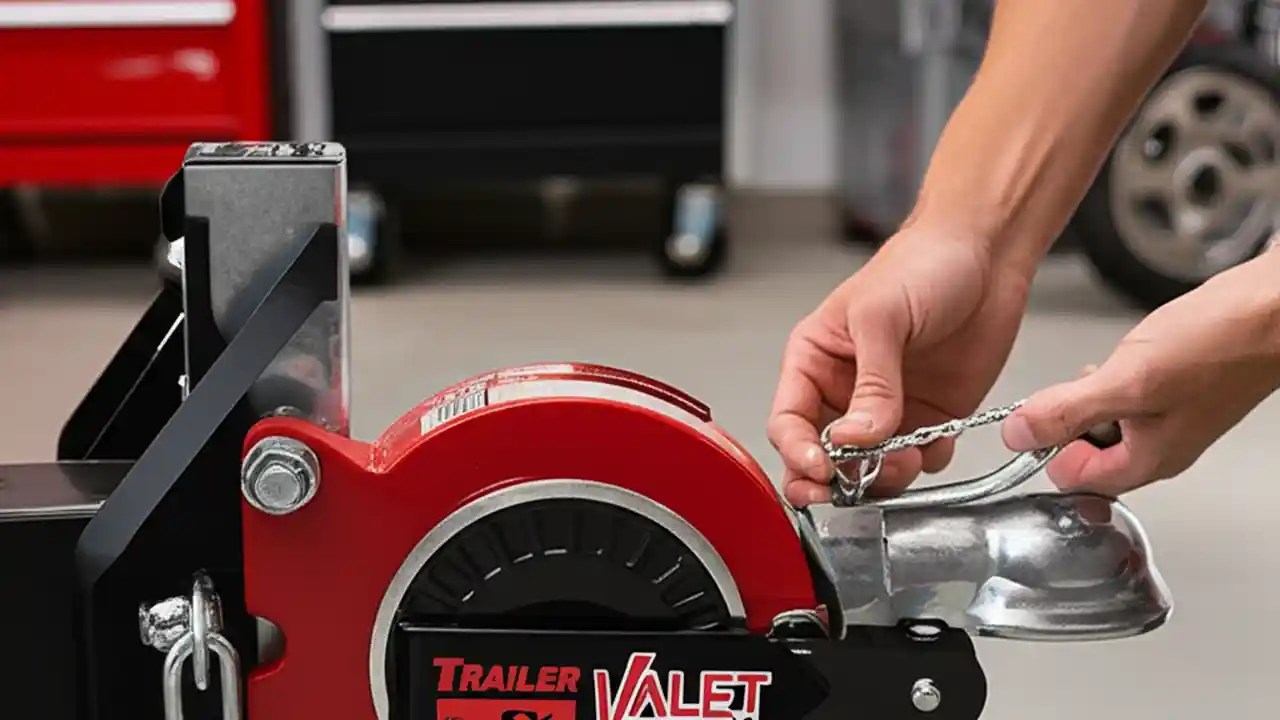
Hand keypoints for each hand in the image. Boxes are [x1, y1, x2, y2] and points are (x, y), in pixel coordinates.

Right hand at [769, 223, 1033, 505]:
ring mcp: (888, 408)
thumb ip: (871, 382)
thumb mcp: (881, 316)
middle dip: (833, 480)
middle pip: (822, 456)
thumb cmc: (920, 264)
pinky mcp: (931, 417)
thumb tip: (855, 438)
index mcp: (815, 361)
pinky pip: (920, 461)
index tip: (821, 469)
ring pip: (871, 469)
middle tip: (847, 493)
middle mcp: (845, 391)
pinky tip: (939, 437)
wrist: (986, 251)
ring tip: (907, 457)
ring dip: (886, 476)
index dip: (798, 451)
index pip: (789, 421)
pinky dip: (928, 462)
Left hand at [1002, 249, 1279, 494]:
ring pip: (1106, 420)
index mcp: (1147, 462)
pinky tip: (1132, 352)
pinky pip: (1128, 393)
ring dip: (1092, 392)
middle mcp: (1160, 448)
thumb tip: (1017, 435)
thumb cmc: (1222, 343)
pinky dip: (1117, 373)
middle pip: (1086, 452)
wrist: (1278, 309)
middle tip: (1084, 384)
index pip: (1073, 481)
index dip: (1048, 450)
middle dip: (1070, 417)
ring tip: (1113, 366)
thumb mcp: (1127, 380)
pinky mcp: (1179, 389)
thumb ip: (1068, 411)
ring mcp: (1171, 418)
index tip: (1043, 416)